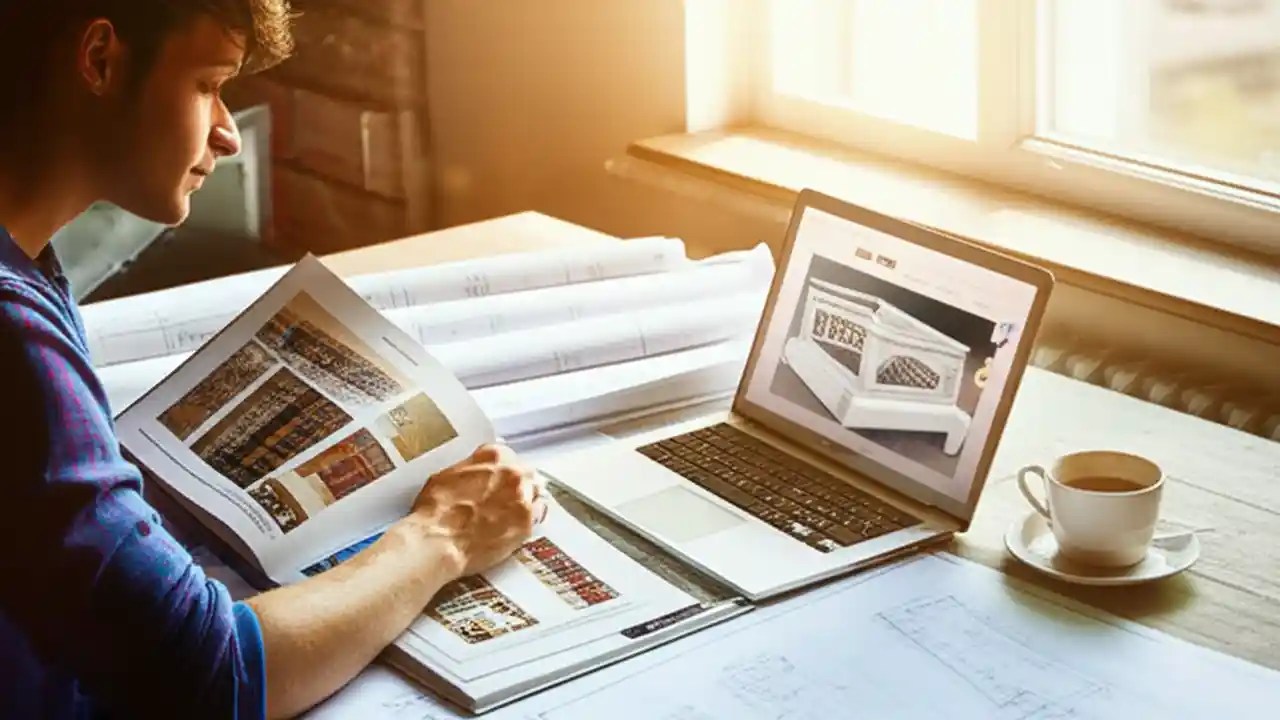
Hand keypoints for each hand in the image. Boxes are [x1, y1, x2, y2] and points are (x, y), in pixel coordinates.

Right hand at [407, 443, 547, 577]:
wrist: (439, 541)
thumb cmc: (436, 511)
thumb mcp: (447, 476)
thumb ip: (471, 469)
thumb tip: (475, 472)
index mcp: (493, 456)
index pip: (506, 455)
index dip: (499, 468)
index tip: (497, 476)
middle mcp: (513, 473)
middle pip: (524, 472)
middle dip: (516, 482)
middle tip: (503, 496)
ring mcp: (523, 497)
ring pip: (535, 492)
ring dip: (526, 498)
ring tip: (511, 511)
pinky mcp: (527, 523)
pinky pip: (538, 516)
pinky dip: (530, 519)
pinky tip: (516, 525)